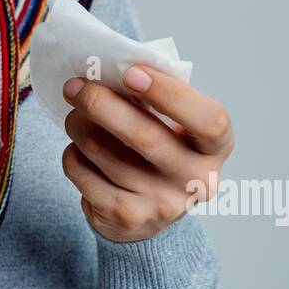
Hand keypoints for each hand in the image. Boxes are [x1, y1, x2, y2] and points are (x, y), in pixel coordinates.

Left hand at [61, 65, 234, 242]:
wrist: (148, 218)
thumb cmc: (160, 151)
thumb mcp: (174, 125)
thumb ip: (155, 98)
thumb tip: (108, 70)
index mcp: (215, 148)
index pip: (208, 120)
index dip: (168, 93)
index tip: (130, 73)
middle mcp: (195, 180)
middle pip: (145, 136)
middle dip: (101, 103)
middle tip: (75, 86)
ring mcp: (162, 204)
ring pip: (103, 151)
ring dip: (78, 125)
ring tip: (76, 115)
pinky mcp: (126, 218)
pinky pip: (83, 173)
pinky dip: (72, 153)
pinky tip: (79, 149)